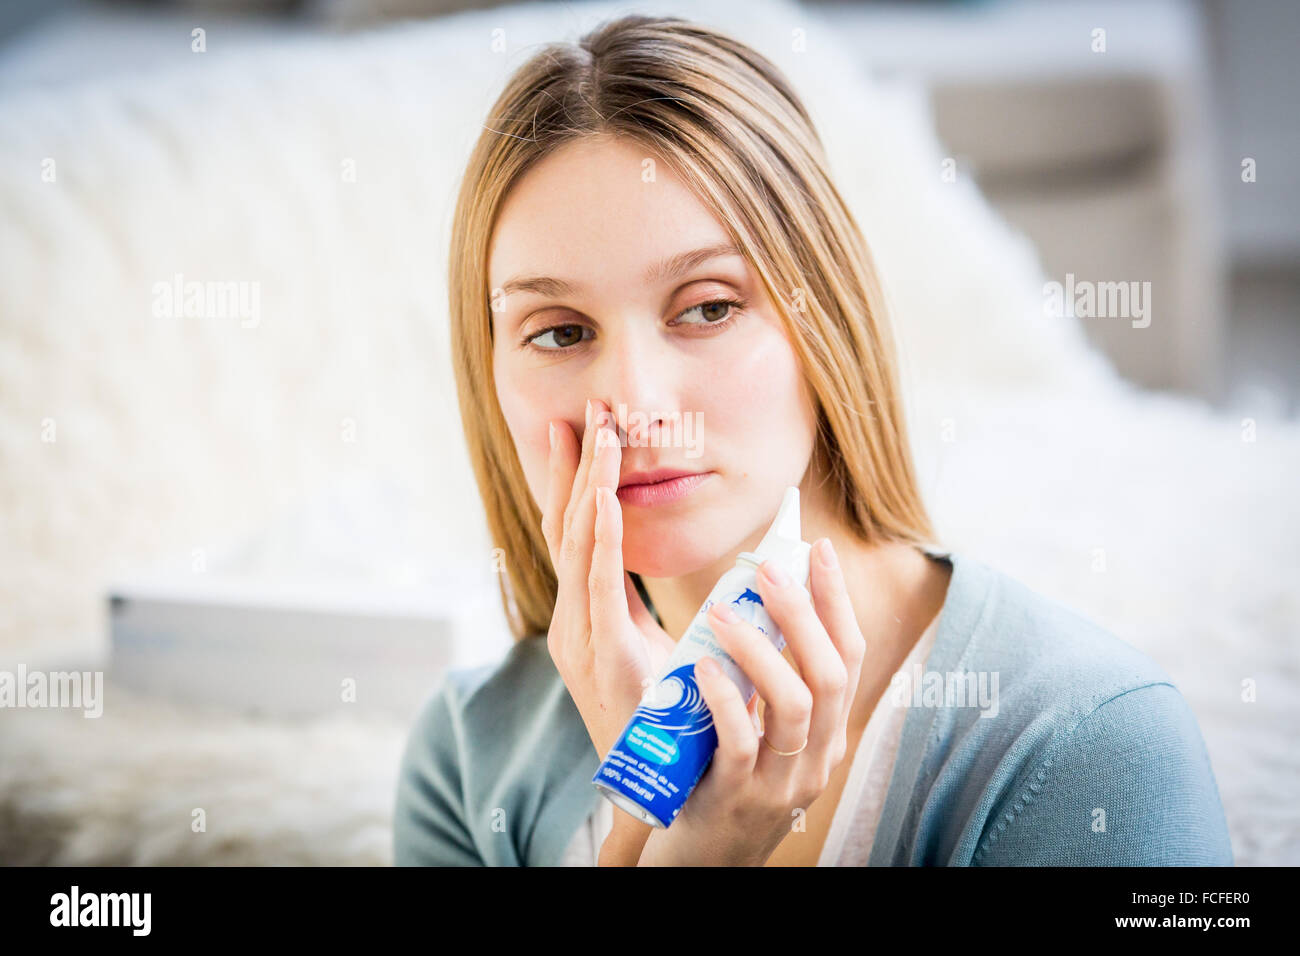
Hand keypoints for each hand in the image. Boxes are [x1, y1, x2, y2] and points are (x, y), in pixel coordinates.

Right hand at [542, 398, 677, 764]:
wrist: (655, 783)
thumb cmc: (661, 713)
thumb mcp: (654, 646)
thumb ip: (648, 605)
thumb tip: (673, 561)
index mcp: (584, 615)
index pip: (576, 534)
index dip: (575, 480)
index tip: (576, 430)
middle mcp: (572, 619)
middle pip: (568, 528)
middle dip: (572, 468)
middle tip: (579, 412)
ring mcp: (581, 637)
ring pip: (579, 546)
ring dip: (588, 485)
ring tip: (596, 434)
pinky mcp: (606, 655)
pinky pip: (600, 587)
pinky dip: (602, 540)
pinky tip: (605, 499)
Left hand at [634, 539, 866, 865]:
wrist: (697, 865)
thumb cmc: (718, 783)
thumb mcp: (756, 733)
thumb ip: (761, 684)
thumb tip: (753, 606)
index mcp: (824, 736)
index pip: (848, 658)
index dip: (836, 601)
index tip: (816, 549)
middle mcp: (814, 760)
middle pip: (829, 674)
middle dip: (802, 613)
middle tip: (767, 567)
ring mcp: (778, 783)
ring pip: (795, 705)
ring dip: (761, 648)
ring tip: (723, 611)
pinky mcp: (734, 800)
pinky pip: (740, 742)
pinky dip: (726, 697)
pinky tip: (704, 667)